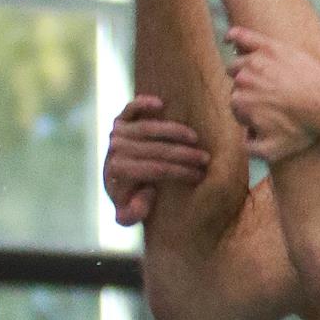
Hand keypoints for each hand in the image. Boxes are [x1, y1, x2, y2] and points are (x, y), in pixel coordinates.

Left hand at [103, 95, 210, 225]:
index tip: (198, 176)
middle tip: (205, 159)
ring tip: (196, 139)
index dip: (179, 172)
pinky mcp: (120, 120)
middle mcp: (115, 149)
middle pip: (154, 149)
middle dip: (183, 154)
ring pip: (148, 128)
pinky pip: (131, 109)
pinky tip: (161, 103)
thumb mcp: (130, 214)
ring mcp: (116, 132)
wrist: (117, 180)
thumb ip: (131, 215)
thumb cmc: (130, 198)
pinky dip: (143, 104)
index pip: (154, 169)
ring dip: (175, 132)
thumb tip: (143, 197)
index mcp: (118, 170)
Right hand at [225, 26, 319, 162]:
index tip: (268, 117)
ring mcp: (254, 62)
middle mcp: (242, 81)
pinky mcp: (268, 47)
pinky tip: (230, 39)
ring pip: (238, 65)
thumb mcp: (273, 151)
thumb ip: (251, 148)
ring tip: (260, 78)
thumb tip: (245, 139)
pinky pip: (244, 37)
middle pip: (238, 86)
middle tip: (272, 101)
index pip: (238, 108)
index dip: (252, 114)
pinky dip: (236, 37)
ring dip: (243, 71)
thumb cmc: (301, 128)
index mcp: (240, 105)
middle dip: (249, 94)